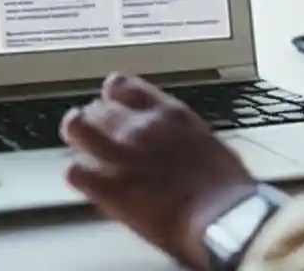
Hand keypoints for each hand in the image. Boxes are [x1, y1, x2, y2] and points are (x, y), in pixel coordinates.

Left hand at [60, 73, 256, 269]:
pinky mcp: (110, 188)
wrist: (226, 217)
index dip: (113, 95)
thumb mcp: (210, 147)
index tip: (112, 101)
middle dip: (95, 118)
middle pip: (99, 108)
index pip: (124, 87)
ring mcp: (123, 156)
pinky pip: (75, 172)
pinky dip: (77, 174)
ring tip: (76, 140)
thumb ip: (184, 139)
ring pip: (78, 128)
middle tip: (93, 129)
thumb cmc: (229, 190)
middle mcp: (142, 128)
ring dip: (76, 133)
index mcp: (170, 115)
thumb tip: (180, 145)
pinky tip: (83, 179)